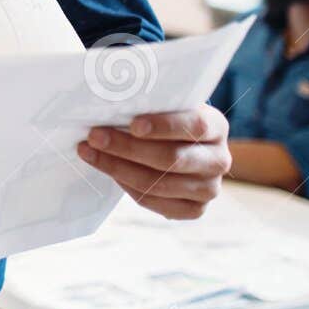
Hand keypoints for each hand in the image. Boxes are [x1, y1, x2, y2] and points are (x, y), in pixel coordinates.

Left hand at [76, 105, 230, 218]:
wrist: (174, 145)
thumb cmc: (163, 119)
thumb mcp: (165, 106)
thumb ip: (149, 103)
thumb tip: (109, 100)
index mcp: (216, 126)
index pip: (196, 125)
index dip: (164, 126)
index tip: (133, 124)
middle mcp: (219, 159)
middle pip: (172, 159)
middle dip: (127, 148)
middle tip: (95, 136)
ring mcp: (209, 188)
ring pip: (159, 184)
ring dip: (118, 168)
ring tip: (90, 153)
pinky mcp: (195, 209)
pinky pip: (156, 202)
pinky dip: (128, 187)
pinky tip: (110, 172)